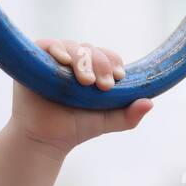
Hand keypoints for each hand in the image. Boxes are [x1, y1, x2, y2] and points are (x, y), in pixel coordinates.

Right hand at [8, 38, 149, 155]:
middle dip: (101, 64)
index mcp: (93, 70)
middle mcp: (75, 62)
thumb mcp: (107, 121)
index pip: (108, 57)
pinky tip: (64, 61)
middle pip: (92, 50)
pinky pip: (48, 45)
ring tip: (85, 81)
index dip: (114, 63)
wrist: (44, 140)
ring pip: (74, 47)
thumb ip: (128, 115)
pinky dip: (58, 49)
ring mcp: (55, 59)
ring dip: (82, 60)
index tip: (120, 78)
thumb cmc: (75, 128)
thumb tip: (150, 103)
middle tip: (104, 86)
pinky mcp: (35, 60)